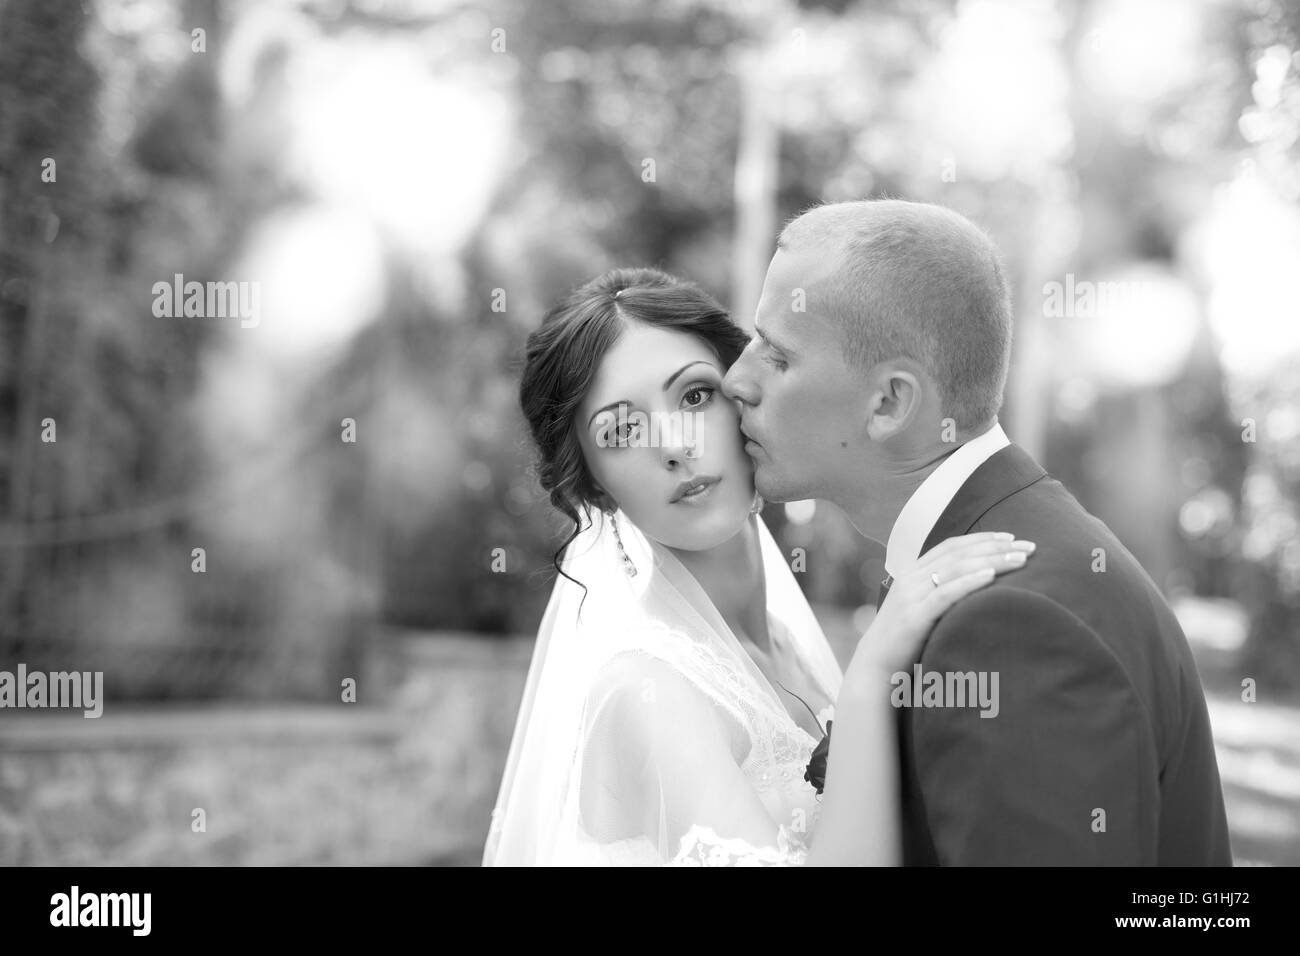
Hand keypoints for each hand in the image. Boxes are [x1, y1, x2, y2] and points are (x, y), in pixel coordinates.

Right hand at [848, 532, 1035, 678]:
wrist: (874, 667)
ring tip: (1020, 559)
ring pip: (956, 568)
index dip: (982, 538)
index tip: (1011, 537)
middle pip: (959, 553)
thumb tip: (973, 590)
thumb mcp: (920, 610)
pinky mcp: (913, 616)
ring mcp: (911, 595)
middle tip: (1029, 547)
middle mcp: (910, 578)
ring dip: (992, 560)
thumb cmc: (903, 642)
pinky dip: (969, 582)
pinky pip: (945, 593)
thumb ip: (938, 595)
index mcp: (912, 573)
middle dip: (996, 547)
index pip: (951, 546)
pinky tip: (991, 576)